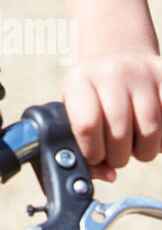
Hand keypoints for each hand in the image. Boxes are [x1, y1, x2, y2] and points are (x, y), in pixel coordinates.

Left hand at [60, 49, 161, 182]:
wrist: (118, 53)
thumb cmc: (93, 95)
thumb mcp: (75, 110)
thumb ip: (81, 146)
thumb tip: (108, 175)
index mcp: (79, 80)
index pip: (86, 126)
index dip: (93, 151)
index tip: (95, 154)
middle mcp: (110, 72)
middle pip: (120, 134)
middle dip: (119, 156)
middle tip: (118, 152)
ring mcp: (142, 72)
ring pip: (152, 133)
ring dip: (145, 151)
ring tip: (136, 143)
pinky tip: (155, 135)